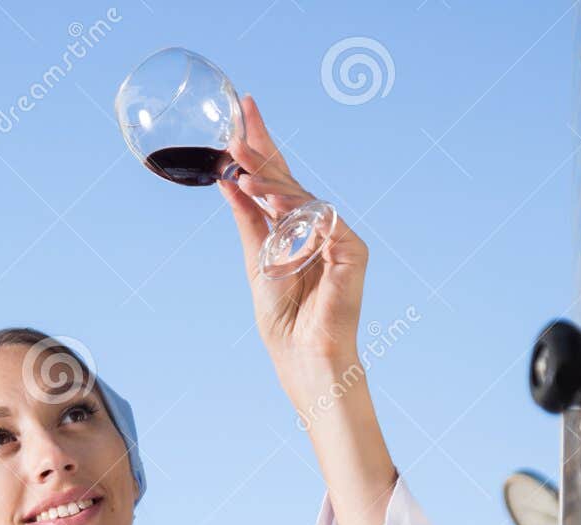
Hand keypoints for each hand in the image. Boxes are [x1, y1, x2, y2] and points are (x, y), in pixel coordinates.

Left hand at [218, 94, 368, 378]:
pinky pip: (322, 220)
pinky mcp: (352, 251)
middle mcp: (319, 229)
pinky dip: (297, 211)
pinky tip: (273, 203)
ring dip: (271, 183)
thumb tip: (228, 180)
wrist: (302, 356)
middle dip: (264, 152)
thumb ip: (248, 219)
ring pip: (303, 198)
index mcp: (296, 231)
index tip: (246, 111)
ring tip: (243, 171)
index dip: (262, 147)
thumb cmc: (283, 318)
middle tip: (238, 127)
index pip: (279, 180)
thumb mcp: (257, 259)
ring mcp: (338, 238)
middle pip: (291, 181)